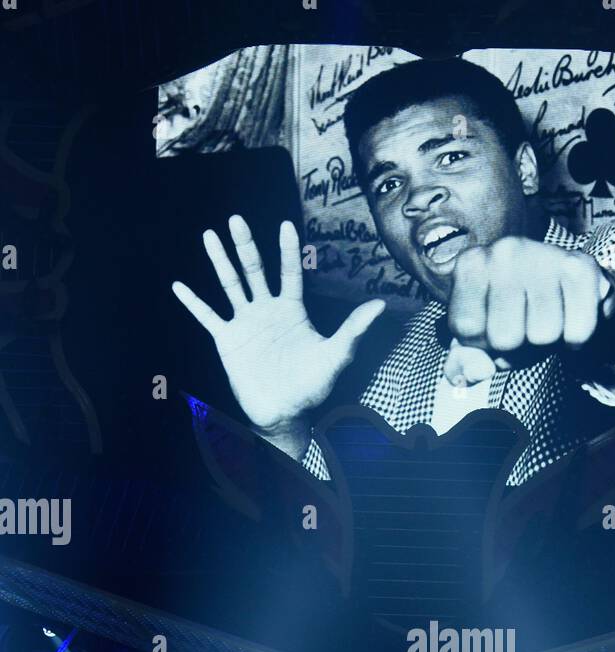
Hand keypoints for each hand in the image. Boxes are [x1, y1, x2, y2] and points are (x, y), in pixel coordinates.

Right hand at [172, 215, 384, 443]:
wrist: (285, 413)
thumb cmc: (312, 386)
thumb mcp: (336, 355)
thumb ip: (354, 329)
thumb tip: (379, 305)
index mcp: (292, 310)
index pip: (290, 272)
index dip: (288, 250)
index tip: (285, 224)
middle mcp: (267, 310)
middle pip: (254, 269)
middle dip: (245, 245)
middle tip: (236, 219)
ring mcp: (245, 323)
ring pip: (230, 284)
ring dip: (219, 261)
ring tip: (209, 235)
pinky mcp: (227, 340)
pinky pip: (208, 317)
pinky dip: (194, 303)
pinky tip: (179, 286)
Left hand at [447, 238, 610, 357]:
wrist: (555, 281)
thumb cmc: (508, 312)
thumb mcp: (477, 336)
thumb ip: (464, 361)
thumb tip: (480, 372)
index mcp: (471, 265)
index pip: (468, 328)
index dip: (481, 342)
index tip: (490, 327)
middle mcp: (505, 252)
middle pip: (506, 337)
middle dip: (515, 348)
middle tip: (522, 328)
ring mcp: (544, 255)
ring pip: (543, 335)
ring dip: (545, 343)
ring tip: (544, 322)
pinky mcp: (581, 267)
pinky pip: (578, 330)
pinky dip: (575, 339)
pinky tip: (568, 321)